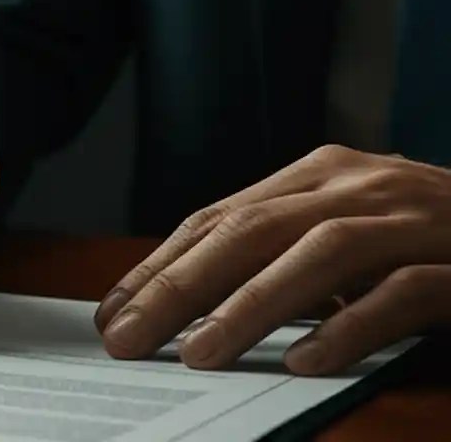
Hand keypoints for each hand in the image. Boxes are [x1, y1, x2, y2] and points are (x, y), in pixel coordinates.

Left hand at [93, 144, 450, 374]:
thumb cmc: (428, 237)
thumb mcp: (346, 230)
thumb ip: (282, 252)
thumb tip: (191, 304)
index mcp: (319, 173)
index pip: (219, 216)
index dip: (161, 264)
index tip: (114, 310)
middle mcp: (358, 183)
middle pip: (250, 230)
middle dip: (180, 286)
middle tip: (128, 337)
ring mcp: (412, 218)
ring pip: (317, 254)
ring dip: (251, 306)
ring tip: (200, 355)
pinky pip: (401, 292)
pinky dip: (351, 326)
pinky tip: (308, 361)